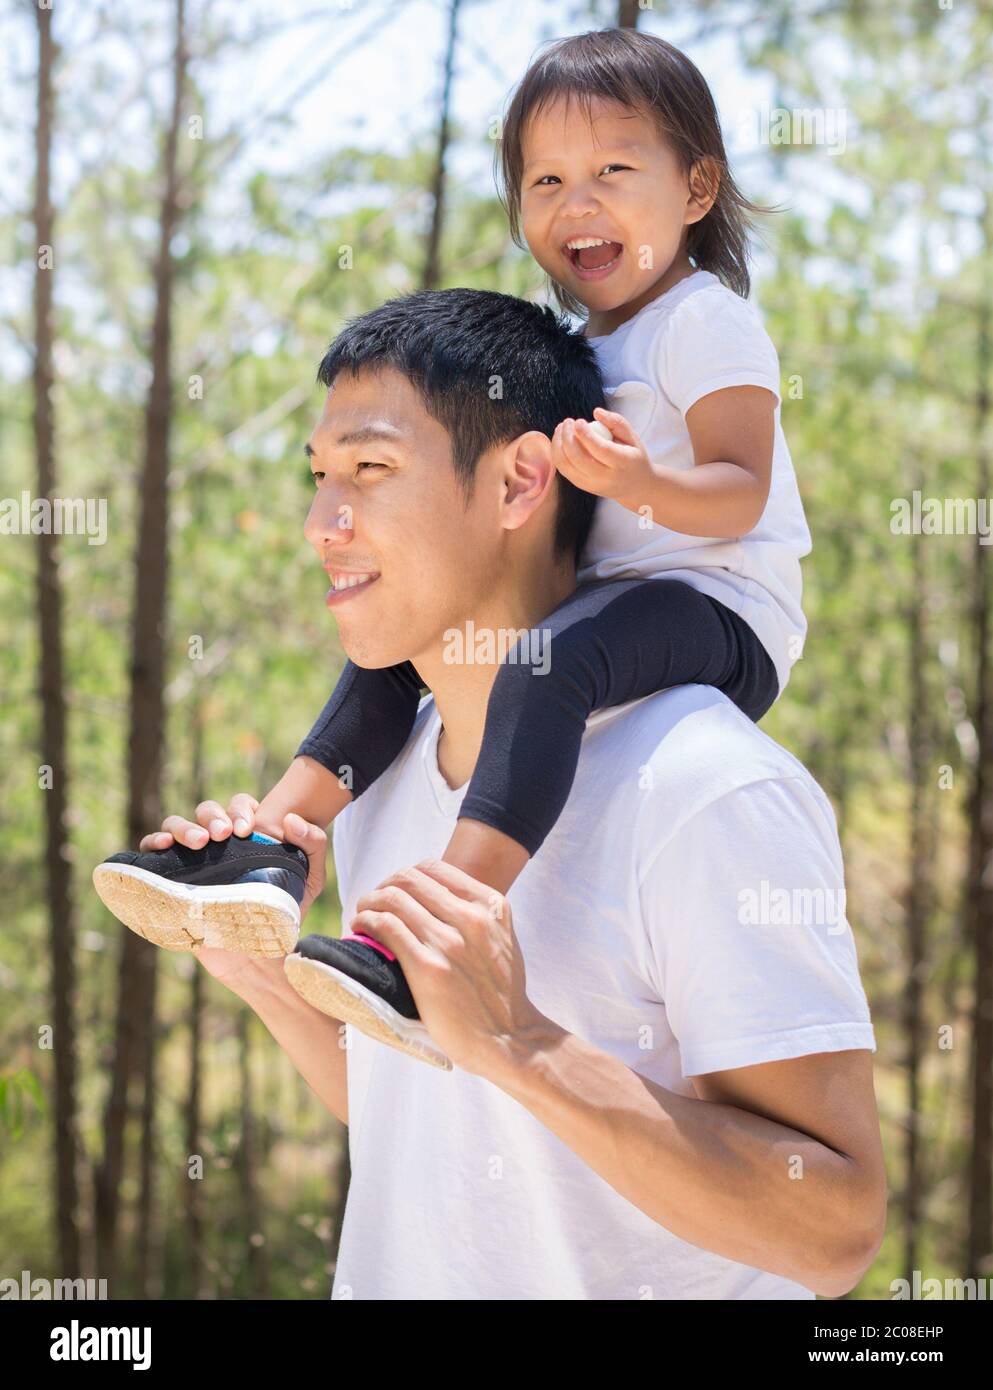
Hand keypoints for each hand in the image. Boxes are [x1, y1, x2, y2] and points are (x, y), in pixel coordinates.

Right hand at [139, 795, 328, 987]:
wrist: (259, 959)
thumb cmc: (285, 915)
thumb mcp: (310, 879)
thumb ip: (312, 844)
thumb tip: (292, 820)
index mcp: (248, 836)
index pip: (240, 806)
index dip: (241, 809)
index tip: (248, 829)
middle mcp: (219, 844)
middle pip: (207, 811)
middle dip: (213, 816)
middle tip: (224, 834)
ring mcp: (193, 861)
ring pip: (177, 825)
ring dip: (184, 827)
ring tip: (199, 843)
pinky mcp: (172, 881)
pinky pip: (153, 853)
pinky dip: (152, 842)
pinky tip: (162, 846)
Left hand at [346, 859, 552, 1078]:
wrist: (510, 1038)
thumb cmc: (501, 992)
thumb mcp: (500, 938)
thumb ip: (474, 914)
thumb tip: (431, 900)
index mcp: (490, 905)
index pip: (433, 868)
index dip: (404, 876)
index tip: (393, 892)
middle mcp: (472, 918)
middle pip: (408, 879)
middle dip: (383, 886)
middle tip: (372, 904)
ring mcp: (450, 942)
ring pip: (393, 898)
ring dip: (368, 903)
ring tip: (362, 916)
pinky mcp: (428, 968)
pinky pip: (386, 926)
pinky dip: (366, 921)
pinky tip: (361, 929)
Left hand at [551, 407, 652, 507]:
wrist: (635, 487)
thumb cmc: (633, 458)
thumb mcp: (633, 437)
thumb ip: (616, 422)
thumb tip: (596, 412)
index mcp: (622, 463)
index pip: (600, 450)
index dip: (586, 435)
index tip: (578, 421)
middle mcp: (605, 477)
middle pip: (578, 458)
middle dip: (567, 437)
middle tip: (568, 421)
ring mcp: (591, 484)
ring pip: (566, 465)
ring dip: (558, 444)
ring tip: (562, 428)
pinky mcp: (582, 486)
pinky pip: (563, 469)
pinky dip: (557, 453)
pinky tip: (560, 440)